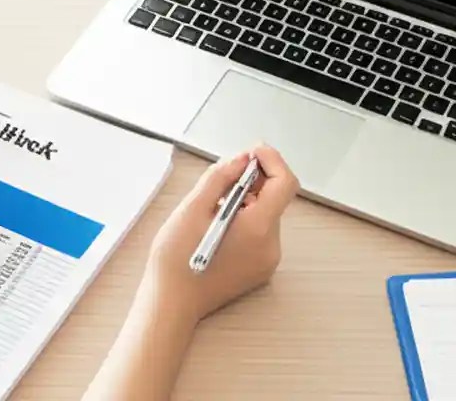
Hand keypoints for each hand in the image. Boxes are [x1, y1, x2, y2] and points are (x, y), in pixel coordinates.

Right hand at [143, 144, 298, 323]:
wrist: (171, 303)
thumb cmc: (176, 260)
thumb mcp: (192, 208)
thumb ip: (221, 177)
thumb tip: (242, 159)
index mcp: (257, 228)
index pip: (284, 183)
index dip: (271, 161)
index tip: (251, 153)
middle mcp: (270, 245)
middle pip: (275, 198)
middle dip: (253, 180)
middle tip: (223, 177)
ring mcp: (267, 260)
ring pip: (266, 215)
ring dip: (246, 201)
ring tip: (214, 206)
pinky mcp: (259, 269)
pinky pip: (260, 233)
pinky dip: (245, 220)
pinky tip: (218, 226)